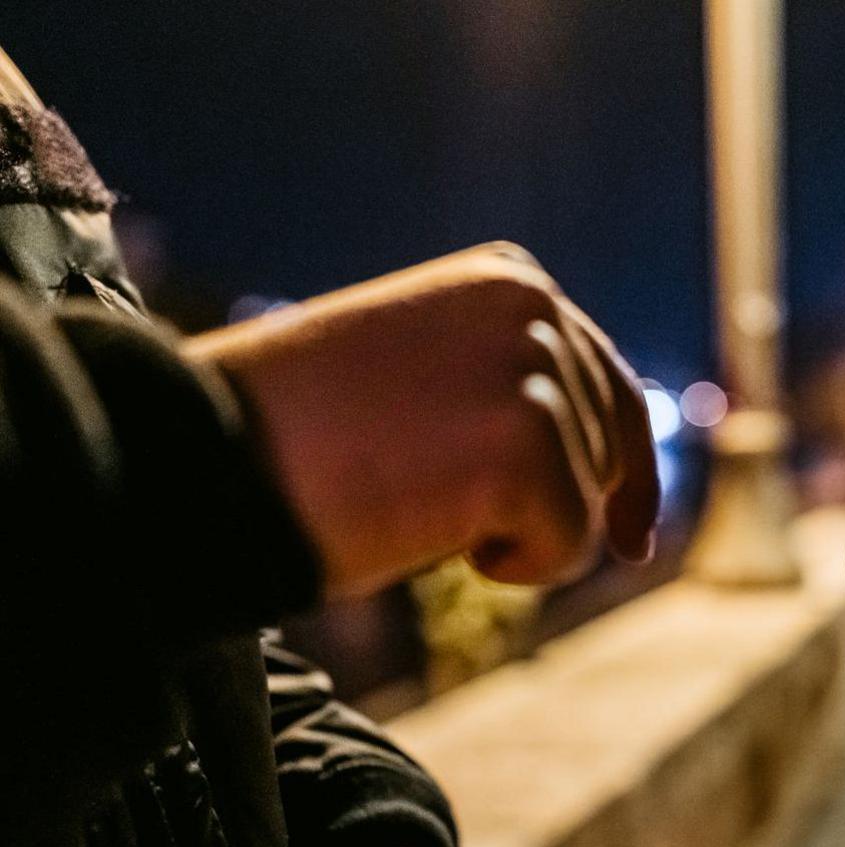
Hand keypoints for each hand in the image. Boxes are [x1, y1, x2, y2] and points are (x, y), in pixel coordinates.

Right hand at [185, 242, 659, 598]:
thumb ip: (507, 390)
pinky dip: (511, 566)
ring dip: (514, 534)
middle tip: (440, 505)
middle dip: (552, 504)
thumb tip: (605, 469)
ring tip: (413, 499)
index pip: (607, 382)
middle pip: (607, 448)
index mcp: (509, 279)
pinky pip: (566, 546)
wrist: (209, 453)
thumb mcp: (426, 381)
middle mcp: (534, 306)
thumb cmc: (303, 432)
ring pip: (586, 504)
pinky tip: (427, 527)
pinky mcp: (524, 441)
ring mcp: (534, 368)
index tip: (633, 538)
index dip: (626, 470)